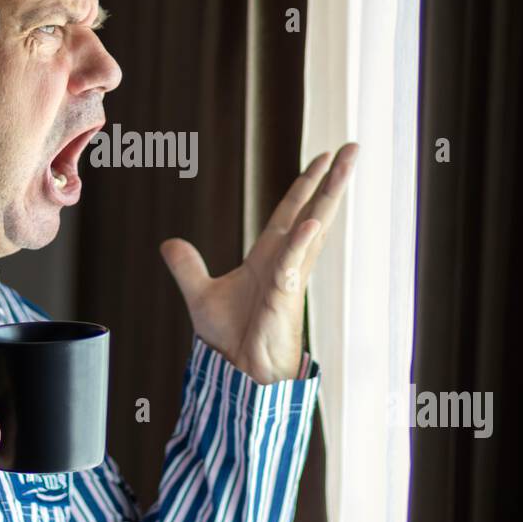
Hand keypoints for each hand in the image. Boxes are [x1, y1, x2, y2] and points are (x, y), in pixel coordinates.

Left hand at [160, 144, 356, 384]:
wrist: (240, 373)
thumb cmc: (233, 340)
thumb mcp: (201, 294)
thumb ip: (188, 267)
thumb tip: (170, 243)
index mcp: (270, 257)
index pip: (291, 211)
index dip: (305, 184)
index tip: (323, 158)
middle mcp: (286, 261)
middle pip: (313, 210)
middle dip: (332, 179)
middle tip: (353, 148)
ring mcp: (290, 276)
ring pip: (313, 227)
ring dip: (328, 196)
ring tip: (344, 166)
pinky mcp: (285, 296)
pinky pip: (293, 263)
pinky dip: (301, 241)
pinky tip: (312, 222)